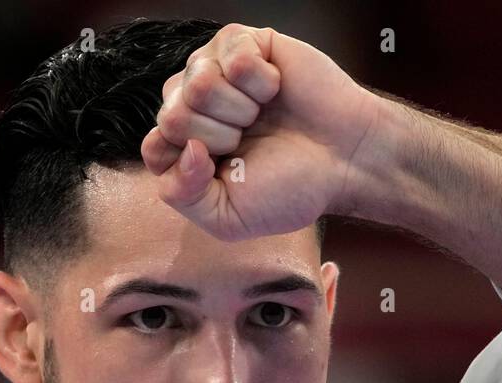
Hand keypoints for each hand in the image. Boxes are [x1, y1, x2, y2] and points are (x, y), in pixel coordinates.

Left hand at [141, 23, 383, 240]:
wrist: (346, 160)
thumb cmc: (292, 188)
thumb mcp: (229, 218)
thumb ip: (184, 196)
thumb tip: (181, 147)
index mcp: (186, 148)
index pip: (155, 145)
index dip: (189, 160)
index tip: (226, 169)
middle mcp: (195, 107)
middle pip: (171, 113)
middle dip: (219, 136)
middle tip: (251, 142)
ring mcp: (217, 71)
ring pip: (197, 81)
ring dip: (239, 108)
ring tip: (263, 116)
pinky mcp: (246, 45)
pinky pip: (232, 52)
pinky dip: (260, 79)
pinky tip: (275, 91)